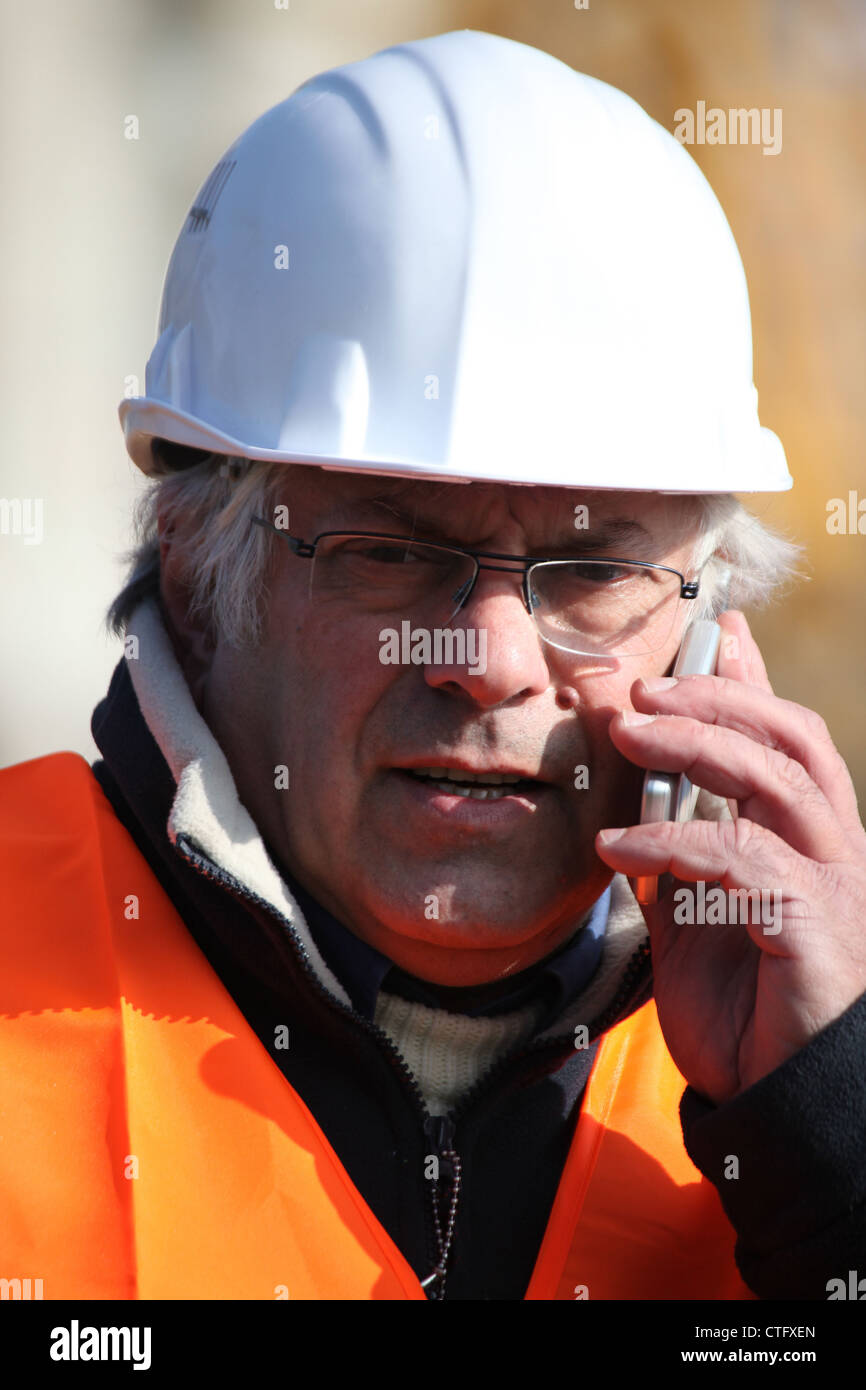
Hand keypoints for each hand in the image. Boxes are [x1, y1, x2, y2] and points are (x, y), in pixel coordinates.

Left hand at [594, 611, 865, 1104]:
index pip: (785, 737)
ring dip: (699, 742)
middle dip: (718, 696)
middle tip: (643, 690)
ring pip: (779, 777)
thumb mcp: (691, 919)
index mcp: (803, 837)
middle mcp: (830, 847)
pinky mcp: (812, 924)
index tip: (715, 629)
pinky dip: (673, 839)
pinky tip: (619, 844)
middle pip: (791, 737)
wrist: (774, 1101)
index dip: (753, 679)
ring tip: (628, 733)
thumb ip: (675, 859)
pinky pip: (741, 858)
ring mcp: (830, 882)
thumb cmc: (742, 1011)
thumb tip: (635, 807)